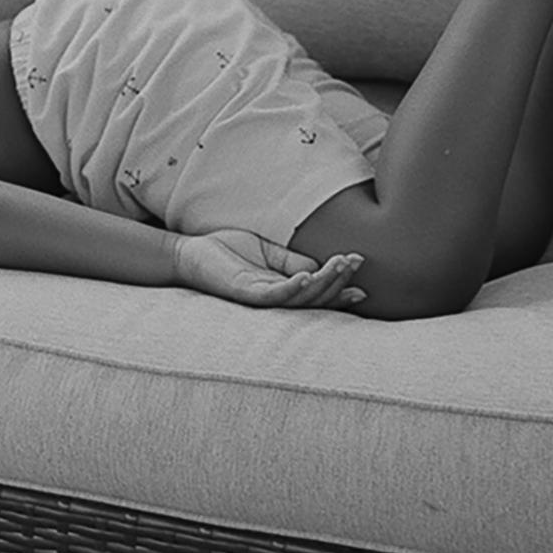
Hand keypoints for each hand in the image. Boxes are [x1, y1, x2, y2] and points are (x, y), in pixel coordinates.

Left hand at [169, 228, 365, 309]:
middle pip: (314, 298)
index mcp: (282, 289)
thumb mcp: (268, 253)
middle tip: (354, 262)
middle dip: (338, 280)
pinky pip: (273, 295)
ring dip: (323, 283)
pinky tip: (308, 276)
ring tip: (340, 265)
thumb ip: (292, 260)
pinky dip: (293, 287)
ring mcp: (260, 299)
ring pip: (299, 299)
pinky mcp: (244, 294)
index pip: (317, 293)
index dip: (340, 285)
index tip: (360, 270)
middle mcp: (274, 300)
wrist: (191, 253)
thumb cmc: (227, 252)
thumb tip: (320, 266)